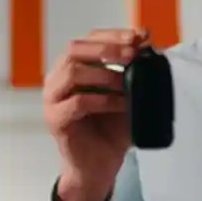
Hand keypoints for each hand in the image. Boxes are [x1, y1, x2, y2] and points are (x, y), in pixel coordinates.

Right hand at [43, 27, 148, 200]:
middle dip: (107, 48)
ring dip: (104, 74)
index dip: (113, 34)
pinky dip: (103, 100)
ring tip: (127, 81)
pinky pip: (77, 103)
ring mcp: (53, 99)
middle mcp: (57, 78)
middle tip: (133, 54)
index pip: (89, 39)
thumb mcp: (127, 93)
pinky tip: (122, 103)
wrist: (99, 166)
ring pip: (72, 72)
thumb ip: (134, 69)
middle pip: (74, 49)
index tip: (139, 35)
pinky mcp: (56, 120)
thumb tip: (149, 42)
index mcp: (72, 66)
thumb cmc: (110, 128)